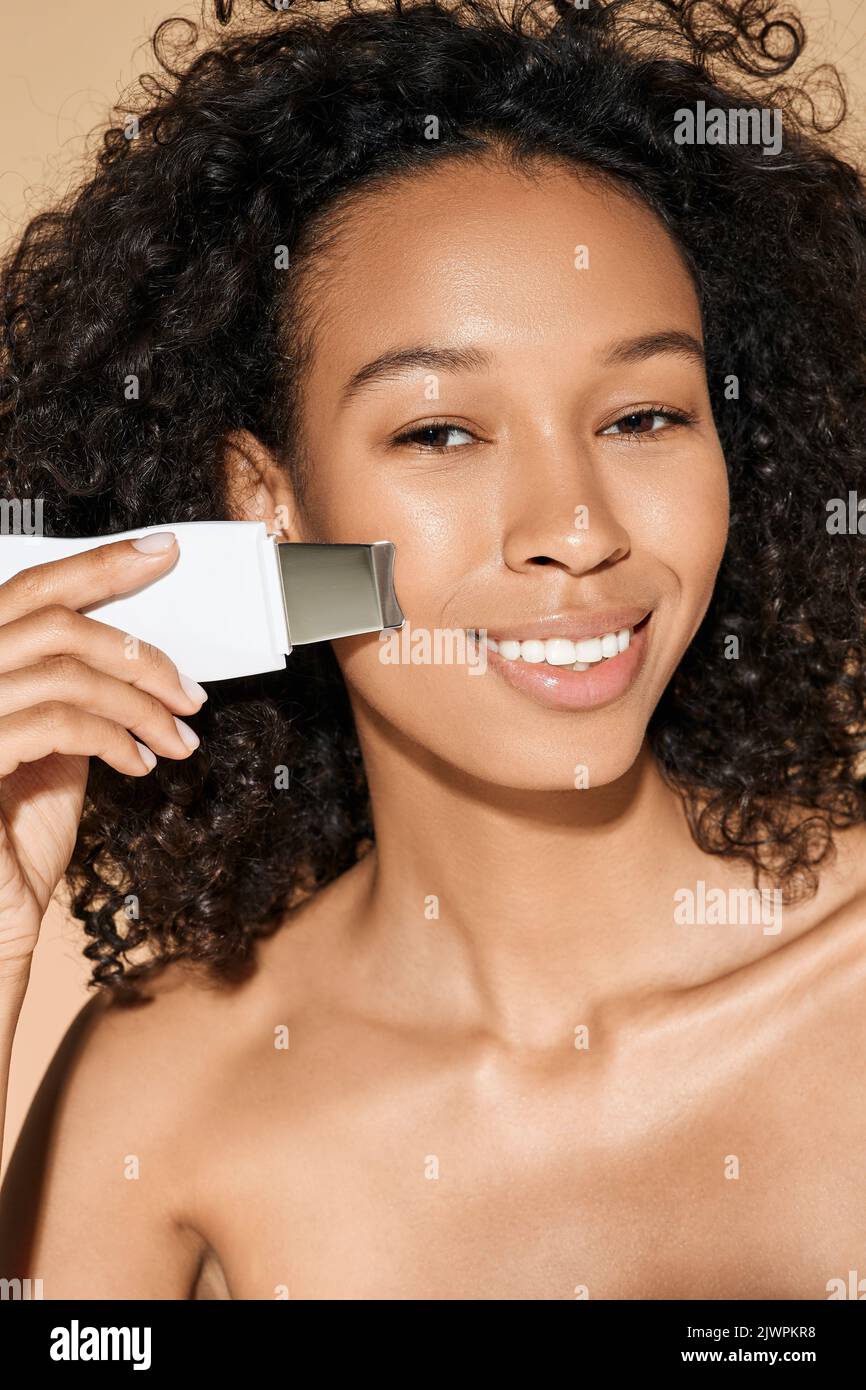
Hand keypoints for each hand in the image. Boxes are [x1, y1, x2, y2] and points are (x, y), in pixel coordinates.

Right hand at [0, 532, 205, 974]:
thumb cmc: (14, 838)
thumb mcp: (52, 747)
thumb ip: (73, 693)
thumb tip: (134, 651)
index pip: (31, 588)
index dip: (98, 564)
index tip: (161, 552)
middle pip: (51, 617)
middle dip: (137, 648)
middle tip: (190, 691)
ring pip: (65, 669)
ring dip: (141, 703)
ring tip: (178, 739)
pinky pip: (57, 721)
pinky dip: (115, 736)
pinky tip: (140, 764)